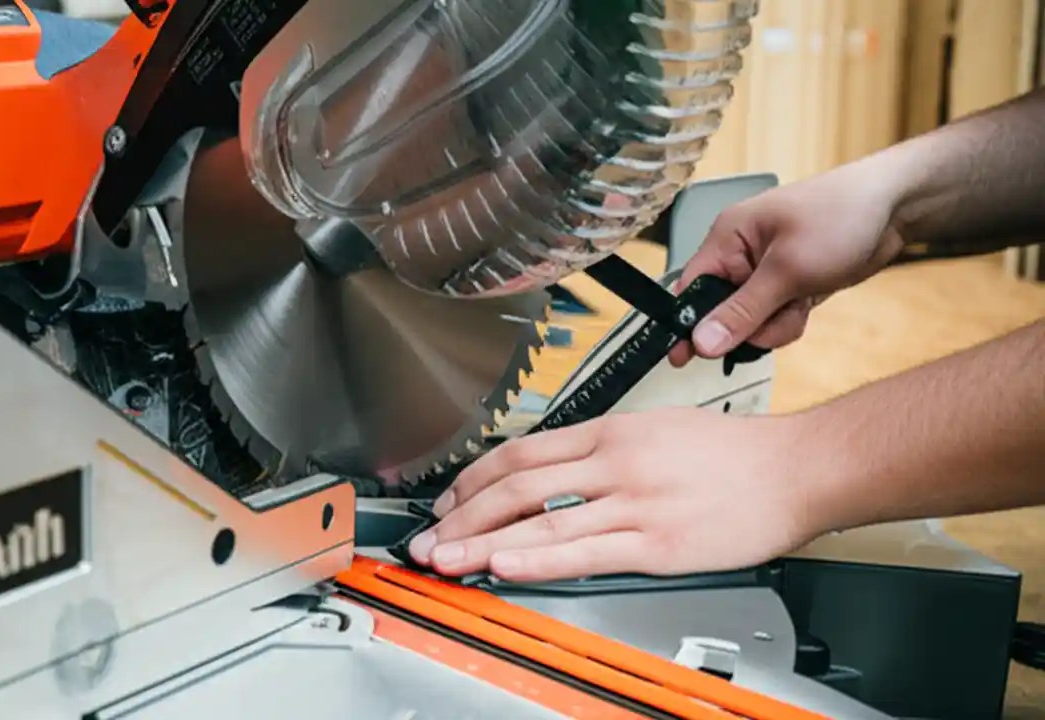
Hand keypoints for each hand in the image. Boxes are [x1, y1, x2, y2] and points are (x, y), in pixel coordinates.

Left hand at [406, 408, 826, 581]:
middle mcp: (615, 461)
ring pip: (541, 518)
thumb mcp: (656, 430)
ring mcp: (634, 501)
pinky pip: (584, 550)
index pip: (523, 451)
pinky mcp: (656, 541)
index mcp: (612, 431)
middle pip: (518, 484)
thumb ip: (603, 450)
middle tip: (428, 537)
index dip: (475, 478)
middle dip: (463, 514)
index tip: (449, 500)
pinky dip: (537, 557)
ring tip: (446, 559)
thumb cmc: (733, 453)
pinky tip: (504, 565)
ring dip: (483, 541)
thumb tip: (553, 471)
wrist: (795, 469)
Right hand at [671, 162, 906, 366]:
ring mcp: (764, 272)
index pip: (689, 289)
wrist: (895, 206)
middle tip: (778, 313)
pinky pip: (773, 319)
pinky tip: (809, 302)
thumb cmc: (841, 216)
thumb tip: (702, 342)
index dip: (687, 324)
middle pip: (720, 313)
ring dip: (775, 324)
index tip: (684, 357)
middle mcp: (740, 255)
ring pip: (750, 322)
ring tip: (801, 302)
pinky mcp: (787, 285)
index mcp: (727, 238)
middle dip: (749, 325)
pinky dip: (790, 320)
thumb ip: (742, 311)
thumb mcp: (787, 269)